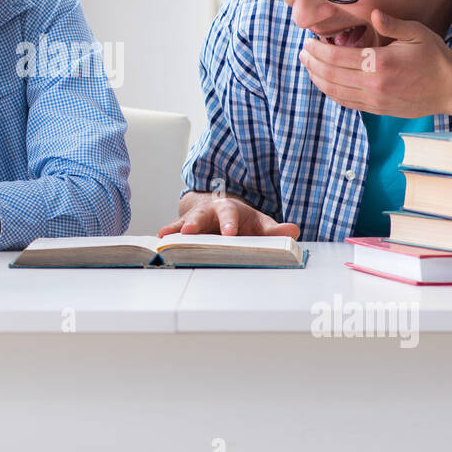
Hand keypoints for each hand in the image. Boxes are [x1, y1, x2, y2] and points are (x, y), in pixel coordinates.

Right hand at [158, 193, 299, 237]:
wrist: (220, 210)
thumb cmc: (242, 221)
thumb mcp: (259, 223)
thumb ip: (275, 230)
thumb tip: (294, 231)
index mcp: (229, 210)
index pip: (230, 216)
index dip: (229, 224)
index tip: (230, 233)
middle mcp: (208, 212)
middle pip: (201, 217)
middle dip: (195, 225)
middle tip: (190, 233)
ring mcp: (193, 220)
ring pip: (183, 224)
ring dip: (175, 231)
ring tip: (165, 238)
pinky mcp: (182, 229)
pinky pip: (172, 232)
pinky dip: (165, 236)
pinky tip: (157, 241)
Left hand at [297, 9, 451, 115]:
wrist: (451, 88)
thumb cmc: (435, 57)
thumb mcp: (416, 33)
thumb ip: (391, 23)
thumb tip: (373, 12)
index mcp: (379, 62)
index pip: (336, 56)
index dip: (318, 49)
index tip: (309, 42)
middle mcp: (373, 83)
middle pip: (330, 74)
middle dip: (311, 63)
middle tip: (302, 53)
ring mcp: (374, 100)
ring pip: (334, 91)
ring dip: (317, 78)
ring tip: (308, 67)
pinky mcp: (377, 110)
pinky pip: (346, 102)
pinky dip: (330, 92)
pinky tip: (324, 83)